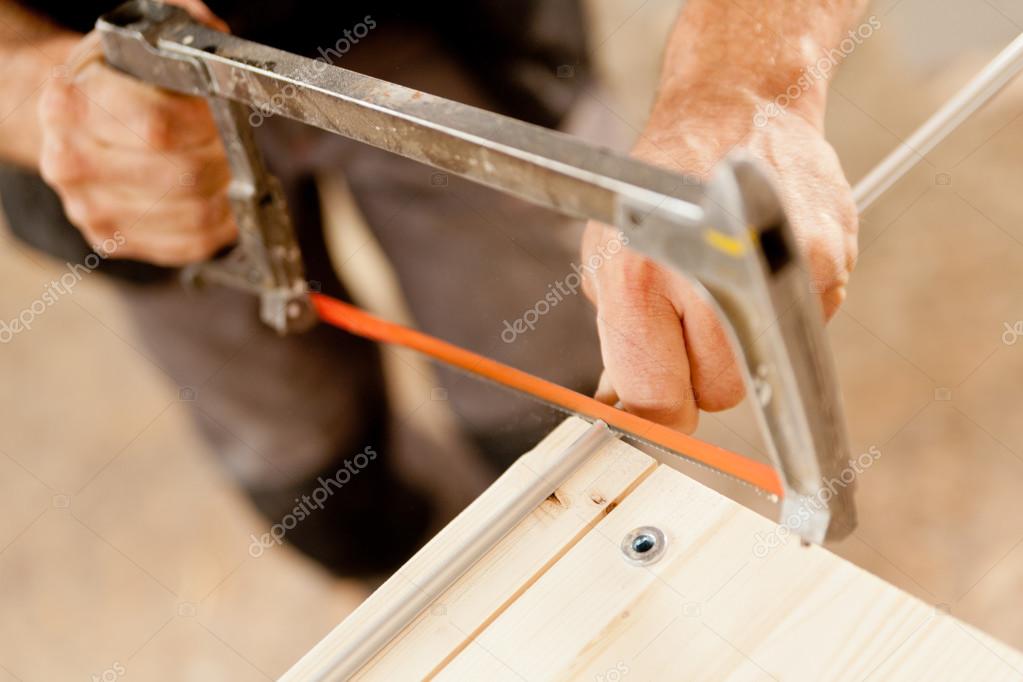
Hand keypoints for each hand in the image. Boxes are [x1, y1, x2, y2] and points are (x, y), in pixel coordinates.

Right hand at [37, 2, 234, 265]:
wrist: (71, 118)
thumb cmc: (116, 79)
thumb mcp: (140, 42)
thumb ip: (184, 33)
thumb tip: (216, 40)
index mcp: (72, 103)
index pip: (159, 127)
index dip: (208, 125)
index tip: (226, 116)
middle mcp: (70, 159)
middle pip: (180, 176)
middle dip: (224, 162)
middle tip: (236, 150)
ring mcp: (87, 205)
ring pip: (189, 216)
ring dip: (228, 198)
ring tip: (231, 175)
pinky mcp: (109, 239)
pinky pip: (183, 247)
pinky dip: (216, 230)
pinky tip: (221, 207)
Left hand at [582, 99, 857, 432]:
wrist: (733, 110)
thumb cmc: (658, 185)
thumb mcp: (607, 260)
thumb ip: (620, 343)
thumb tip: (625, 410)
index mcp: (639, 280)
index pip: (658, 401)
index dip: (658, 413)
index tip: (662, 408)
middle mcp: (710, 276)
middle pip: (720, 395)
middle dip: (702, 373)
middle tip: (692, 319)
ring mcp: (777, 269)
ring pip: (769, 370)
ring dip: (748, 344)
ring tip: (727, 281)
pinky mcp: (829, 259)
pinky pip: (805, 332)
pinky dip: (784, 315)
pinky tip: (761, 266)